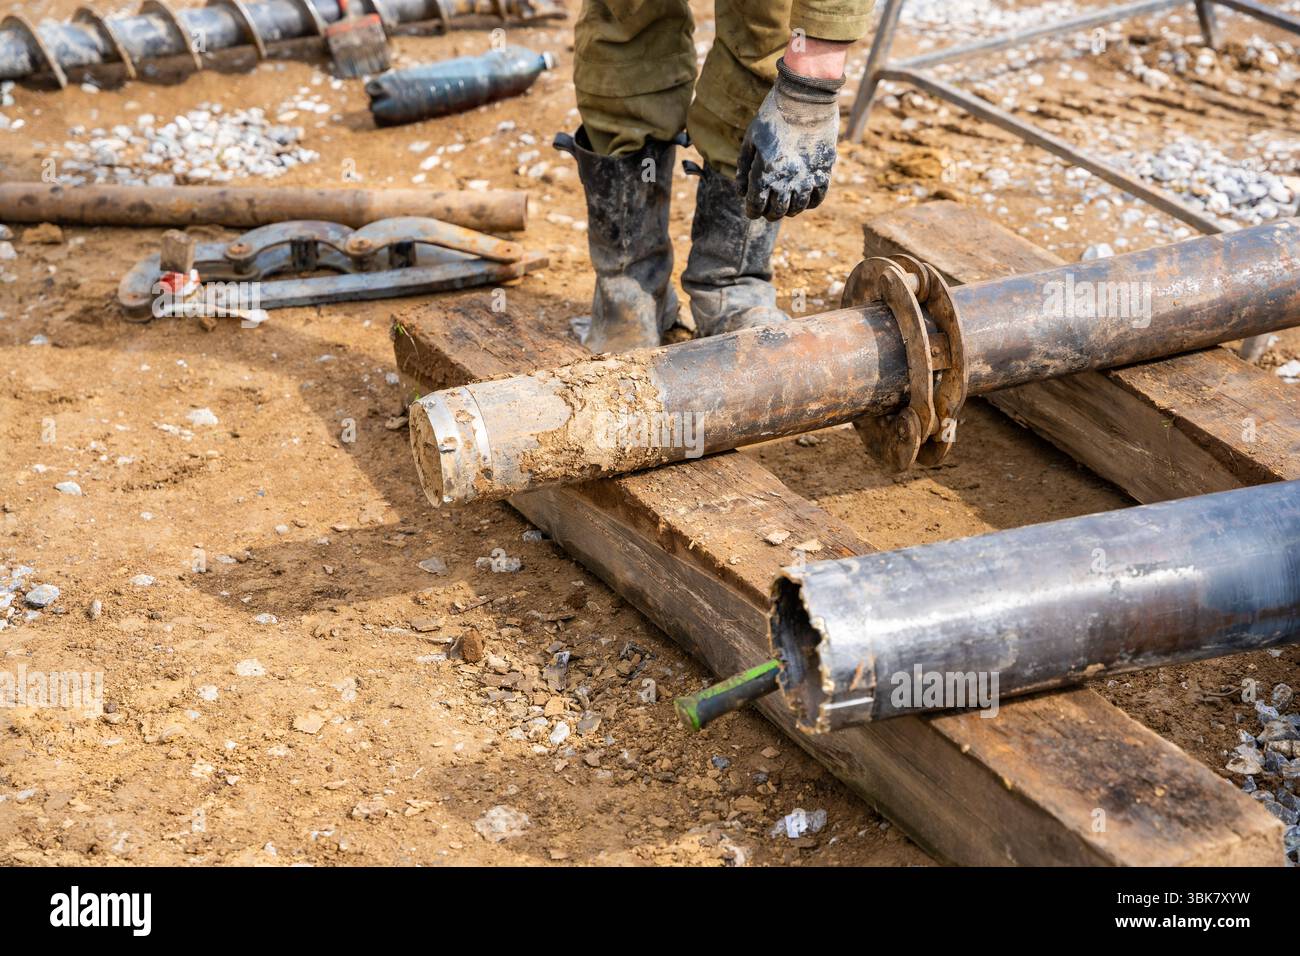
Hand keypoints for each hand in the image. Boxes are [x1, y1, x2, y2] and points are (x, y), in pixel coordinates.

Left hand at [737, 56, 844, 220]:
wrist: (805, 96)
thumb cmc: (773, 115)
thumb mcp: (751, 138)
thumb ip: (744, 167)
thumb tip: (741, 192)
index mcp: (764, 171)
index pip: (756, 205)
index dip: (751, 211)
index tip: (752, 209)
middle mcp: (785, 179)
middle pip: (776, 211)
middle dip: (769, 213)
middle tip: (767, 209)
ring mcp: (806, 176)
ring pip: (797, 208)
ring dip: (788, 210)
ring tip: (785, 204)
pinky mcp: (823, 169)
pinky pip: (817, 197)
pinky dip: (808, 203)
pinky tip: (803, 198)